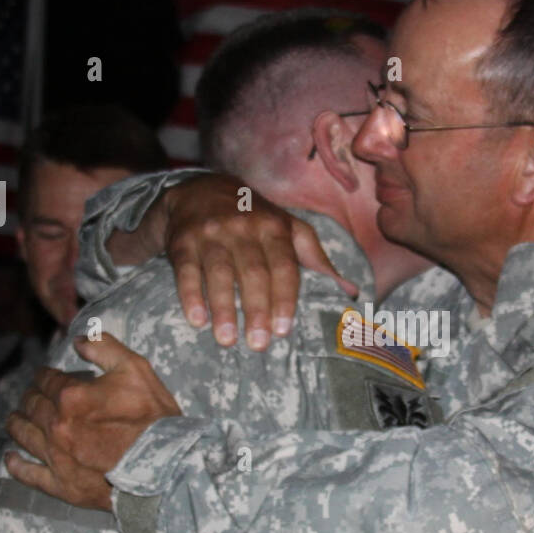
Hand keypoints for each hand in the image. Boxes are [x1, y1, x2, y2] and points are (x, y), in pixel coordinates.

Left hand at [4, 333, 181, 511]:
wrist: (166, 466)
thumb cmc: (153, 417)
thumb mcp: (136, 370)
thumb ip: (104, 348)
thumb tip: (78, 340)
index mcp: (71, 397)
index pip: (46, 380)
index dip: (44, 375)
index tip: (45, 376)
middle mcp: (56, 426)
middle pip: (32, 406)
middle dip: (31, 398)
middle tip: (33, 397)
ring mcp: (57, 457)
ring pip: (24, 436)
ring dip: (17, 424)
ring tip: (15, 420)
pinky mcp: (62, 485)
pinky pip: (29, 474)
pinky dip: (16, 465)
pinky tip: (10, 458)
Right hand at [108, 173, 357, 349]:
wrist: (200, 188)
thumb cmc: (254, 217)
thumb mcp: (287, 227)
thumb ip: (315, 257)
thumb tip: (350, 292)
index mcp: (274, 227)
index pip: (284, 266)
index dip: (285, 298)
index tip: (284, 330)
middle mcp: (243, 227)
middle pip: (253, 272)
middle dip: (257, 309)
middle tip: (259, 344)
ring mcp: (212, 233)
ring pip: (219, 273)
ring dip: (223, 308)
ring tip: (227, 340)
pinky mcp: (183, 240)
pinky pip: (185, 270)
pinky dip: (190, 295)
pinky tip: (196, 320)